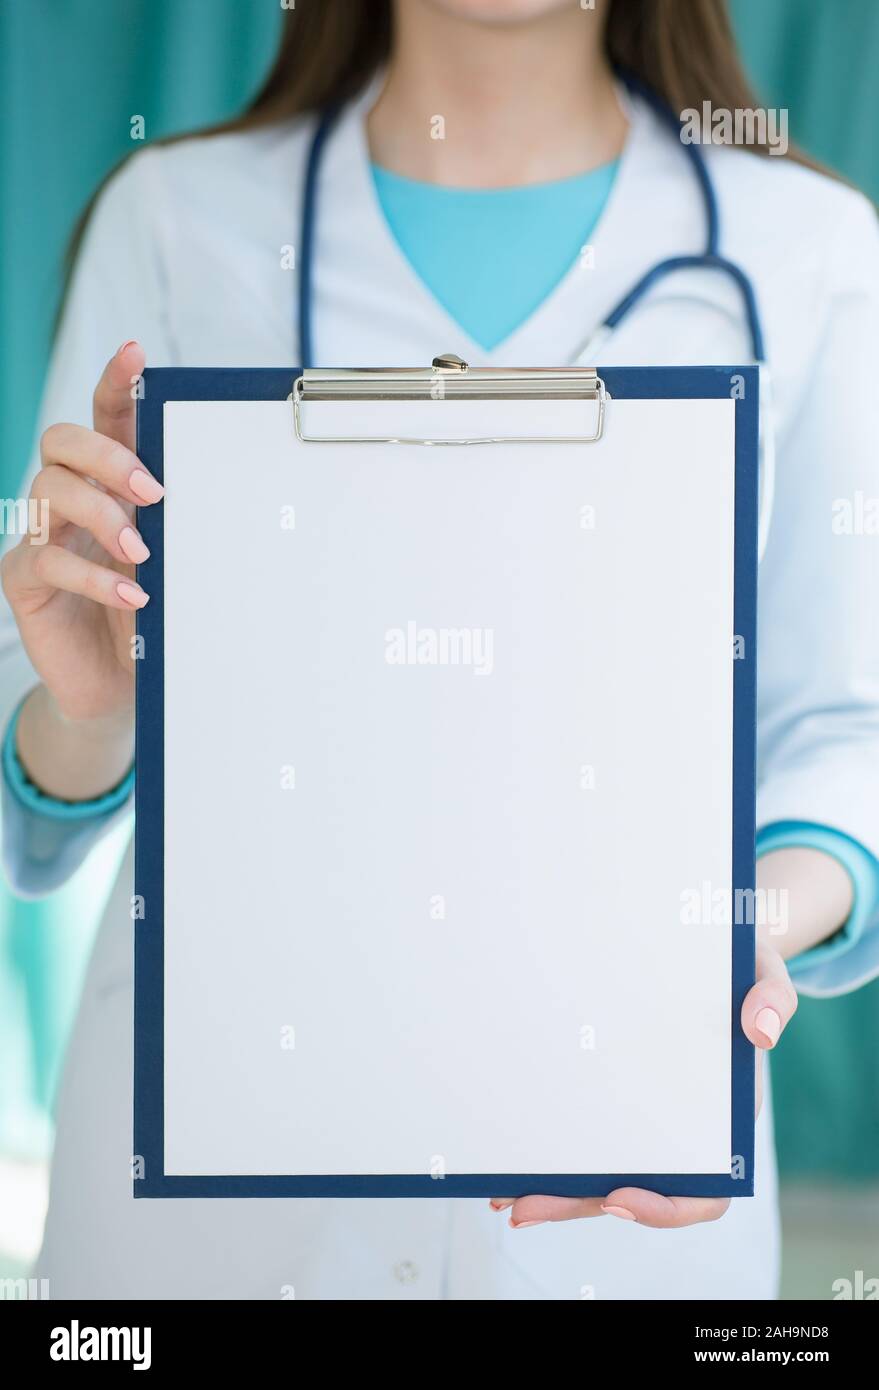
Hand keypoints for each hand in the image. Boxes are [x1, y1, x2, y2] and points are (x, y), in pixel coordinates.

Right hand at [1, 340, 162, 798]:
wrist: (117, 685)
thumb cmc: (149, 616)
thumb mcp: (175, 566)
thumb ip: (180, 529)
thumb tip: (225, 497)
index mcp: (107, 485)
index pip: (105, 419)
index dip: (114, 383)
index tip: (136, 356)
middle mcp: (69, 501)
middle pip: (63, 440)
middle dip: (109, 455)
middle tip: (154, 491)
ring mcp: (42, 536)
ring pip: (49, 489)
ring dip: (101, 513)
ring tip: (142, 553)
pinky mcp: (26, 580)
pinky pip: (45, 559)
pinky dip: (93, 575)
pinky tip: (130, 594)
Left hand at [491, 939, 796, 1229]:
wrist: (703, 944)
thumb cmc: (736, 964)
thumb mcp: (762, 968)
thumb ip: (772, 996)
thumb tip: (762, 1030)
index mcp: (723, 1123)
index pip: (705, 1193)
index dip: (664, 1208)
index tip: (619, 1196)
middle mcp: (678, 1132)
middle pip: (631, 1192)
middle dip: (578, 1204)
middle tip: (524, 1205)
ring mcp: (640, 1118)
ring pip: (597, 1175)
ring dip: (553, 1191)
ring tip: (504, 1195)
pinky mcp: (607, 1093)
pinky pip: (578, 1134)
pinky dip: (546, 1152)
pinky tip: (506, 1154)